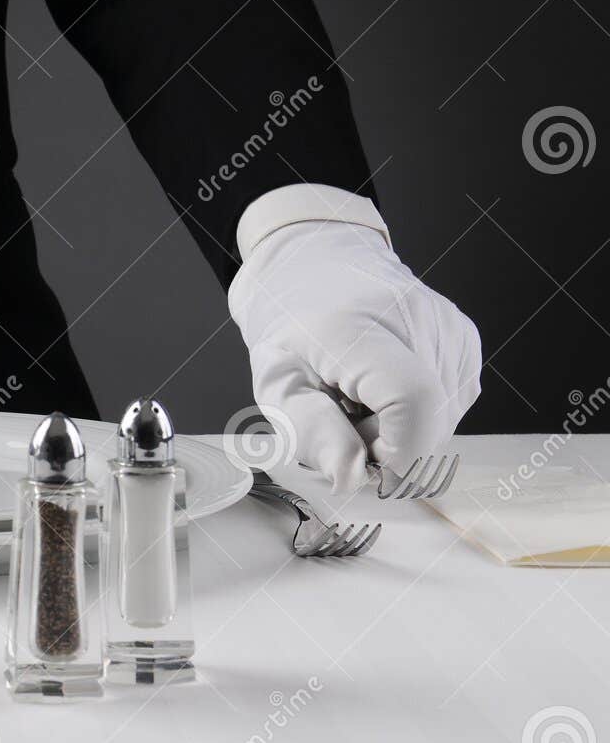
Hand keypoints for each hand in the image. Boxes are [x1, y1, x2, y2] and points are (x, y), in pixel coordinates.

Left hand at [228, 219, 481, 492]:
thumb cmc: (292, 325)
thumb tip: (353, 476)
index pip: (413, 401)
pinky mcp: (465, 339)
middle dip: (389, 447)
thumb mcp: (277, 382)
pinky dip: (420, 411)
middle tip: (345, 421)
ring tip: (361, 398)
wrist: (315, 266)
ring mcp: (448, 328)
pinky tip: (386, 388)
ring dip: (403, 429)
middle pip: (431, 423)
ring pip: (445, 421)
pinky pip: (452, 404)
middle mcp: (416, 321)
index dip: (398, 452)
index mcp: (357, 328)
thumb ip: (311, 431)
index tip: (364, 462)